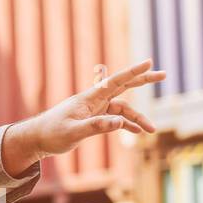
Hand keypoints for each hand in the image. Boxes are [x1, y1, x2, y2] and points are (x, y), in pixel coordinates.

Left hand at [1, 59, 162, 176]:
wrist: (38, 139)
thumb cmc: (52, 134)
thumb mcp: (73, 132)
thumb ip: (96, 127)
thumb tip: (119, 122)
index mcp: (90, 97)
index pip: (115, 81)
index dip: (133, 72)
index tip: (149, 62)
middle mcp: (95, 100)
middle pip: (124, 86)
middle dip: (143, 80)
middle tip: (164, 74)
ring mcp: (96, 109)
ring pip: (123, 109)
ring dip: (137, 118)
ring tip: (152, 130)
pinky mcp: (94, 119)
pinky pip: (116, 119)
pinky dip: (127, 124)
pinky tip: (138, 132)